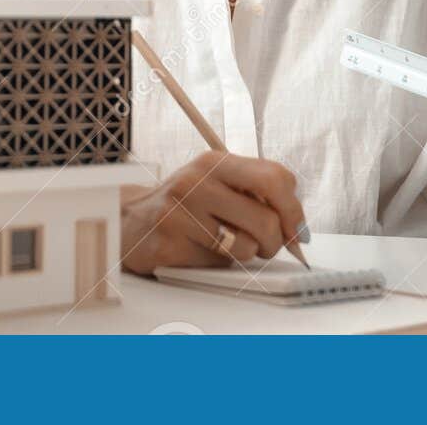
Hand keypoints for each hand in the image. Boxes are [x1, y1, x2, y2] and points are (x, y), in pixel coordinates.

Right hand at [121, 150, 306, 274]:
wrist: (130, 220)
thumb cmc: (182, 204)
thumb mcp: (215, 182)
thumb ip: (254, 192)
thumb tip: (296, 225)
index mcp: (214, 161)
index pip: (276, 179)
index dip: (294, 210)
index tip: (296, 229)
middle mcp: (196, 182)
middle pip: (266, 218)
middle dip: (276, 241)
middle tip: (268, 246)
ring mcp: (180, 213)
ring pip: (246, 246)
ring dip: (247, 255)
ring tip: (228, 246)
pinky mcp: (170, 243)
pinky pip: (217, 264)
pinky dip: (218, 265)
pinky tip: (201, 252)